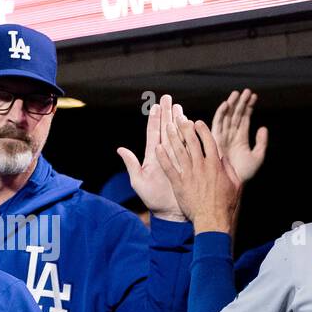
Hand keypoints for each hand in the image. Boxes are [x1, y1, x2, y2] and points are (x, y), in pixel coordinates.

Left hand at [117, 95, 185, 222]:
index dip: (154, 119)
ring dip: (178, 121)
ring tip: (179, 107)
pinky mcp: (186, 166)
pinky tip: (190, 127)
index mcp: (152, 156)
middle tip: (169, 98)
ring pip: (177, 136)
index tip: (156, 105)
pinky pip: (188, 149)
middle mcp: (165, 155)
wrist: (170, 213)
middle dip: (167, 113)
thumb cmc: (153, 200)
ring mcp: (176, 159)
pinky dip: (189, 137)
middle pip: (166, 129)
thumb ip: (131, 164)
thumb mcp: (138, 182)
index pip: (153, 133)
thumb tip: (121, 149)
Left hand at [157, 112, 242, 233]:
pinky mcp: (179, 184)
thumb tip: (223, 156)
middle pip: (191, 141)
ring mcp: (189, 174)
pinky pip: (169, 168)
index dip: (202, 129)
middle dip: (184, 127)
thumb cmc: (226, 204)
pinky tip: (158, 148)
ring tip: (167, 126)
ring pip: (178, 151)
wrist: (213, 220)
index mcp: (215, 165)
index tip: (197, 121)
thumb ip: (228, 168)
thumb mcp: (235, 184)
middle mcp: (201, 166)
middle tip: (179, 117)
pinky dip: (163, 157)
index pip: (208, 141)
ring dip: (172, 137)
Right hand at [212, 88, 267, 182]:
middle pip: (236, 115)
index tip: (254, 96)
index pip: (245, 118)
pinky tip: (226, 104)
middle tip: (246, 91)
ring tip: (237, 93)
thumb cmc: (244, 173)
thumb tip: (263, 127)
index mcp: (241, 138)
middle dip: (241, 103)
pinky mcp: (216, 139)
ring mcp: (223, 136)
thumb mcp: (257, 157)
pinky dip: (221, 114)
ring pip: (227, 117)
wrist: (232, 182)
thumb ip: (261, 142)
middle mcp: (231, 135)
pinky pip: (218, 124)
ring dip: (232, 105)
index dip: (249, 107)